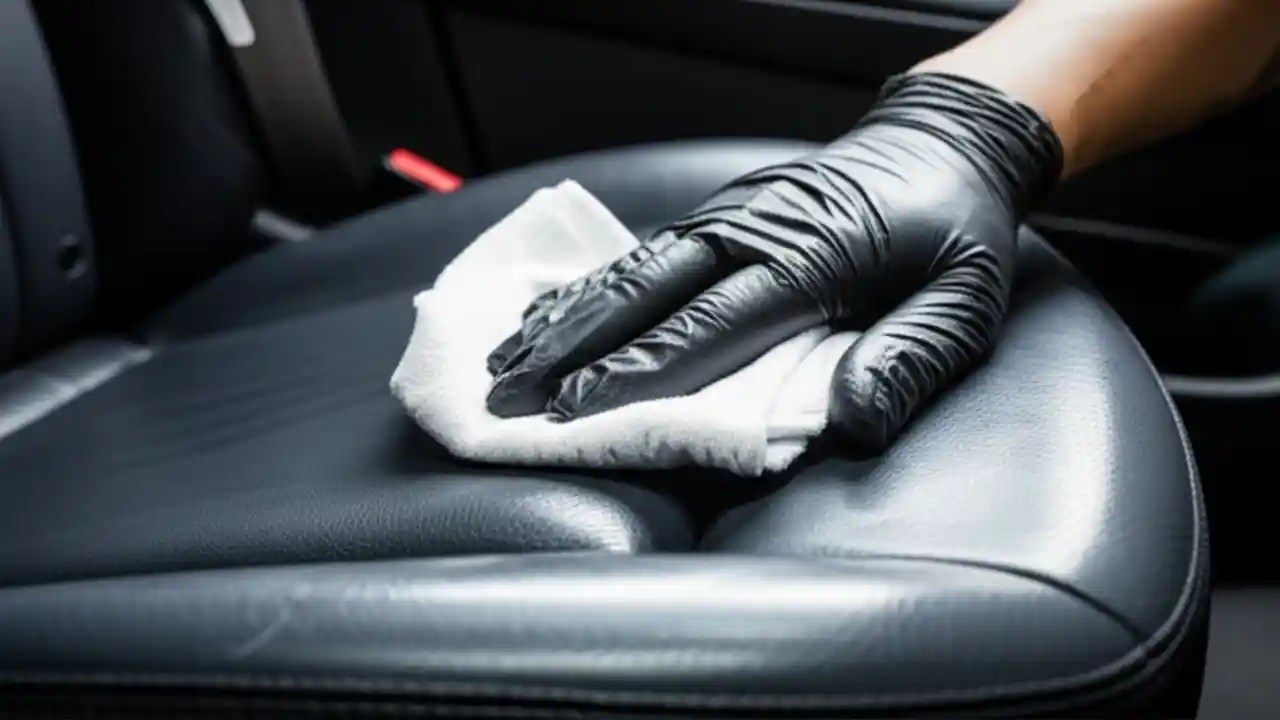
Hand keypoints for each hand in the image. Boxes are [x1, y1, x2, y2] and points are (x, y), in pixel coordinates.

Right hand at [486, 73, 1061, 448]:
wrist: (945, 140)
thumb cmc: (955, 228)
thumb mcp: (966, 298)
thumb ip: (909, 356)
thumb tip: (853, 419)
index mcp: (808, 260)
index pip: (704, 328)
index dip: (633, 374)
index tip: (571, 411)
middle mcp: (749, 233)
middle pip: (640, 298)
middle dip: (567, 353)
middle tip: (503, 397)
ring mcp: (727, 219)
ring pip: (625, 274)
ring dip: (560, 321)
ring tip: (500, 360)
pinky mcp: (718, 215)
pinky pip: (639, 254)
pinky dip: (585, 288)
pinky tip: (546, 313)